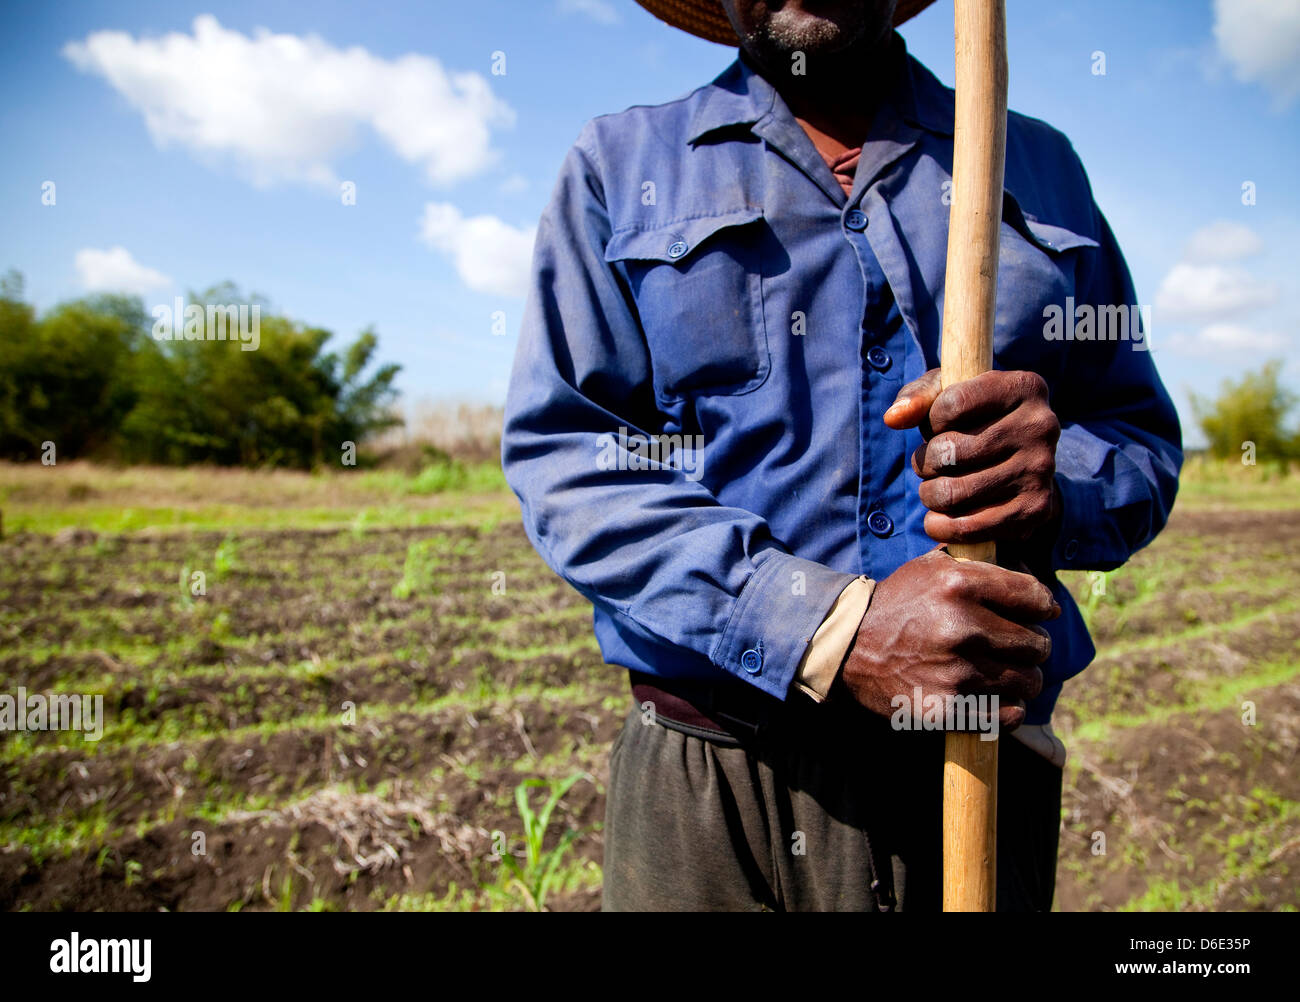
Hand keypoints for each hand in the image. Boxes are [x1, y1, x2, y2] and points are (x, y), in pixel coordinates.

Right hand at [839, 548, 1058, 730]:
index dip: (1043, 607)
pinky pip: (1011, 714)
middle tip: (1012, 648)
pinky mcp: (950, 708)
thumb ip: (982, 566)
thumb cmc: (900, 604)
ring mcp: (957, 670)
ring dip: (1021, 679)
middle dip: (1030, 646)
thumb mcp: (932, 567)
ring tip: (1001, 674)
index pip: (1036, 598)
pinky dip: (1007, 709)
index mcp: (959, 584)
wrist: (850, 649)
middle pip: (1039, 644)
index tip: (1036, 615)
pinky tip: (991, 698)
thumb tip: (1042, 589)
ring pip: (1030, 681)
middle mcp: (962, 625)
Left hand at [883, 368, 1061, 544]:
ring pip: (952, 491)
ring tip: (935, 488)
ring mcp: (1041, 470)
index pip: (952, 403)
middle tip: (932, 464)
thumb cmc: (976, 421)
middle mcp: (1041, 426)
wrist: (1022, 465)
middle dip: (926, 461)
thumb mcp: (949, 394)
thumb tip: (893, 418)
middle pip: (949, 450)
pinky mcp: (1035, 510)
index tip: (938, 427)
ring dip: (929, 494)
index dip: (931, 421)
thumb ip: (918, 397)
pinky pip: (967, 526)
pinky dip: (940, 525)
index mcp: (1024, 387)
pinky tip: (939, 518)